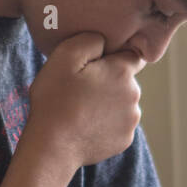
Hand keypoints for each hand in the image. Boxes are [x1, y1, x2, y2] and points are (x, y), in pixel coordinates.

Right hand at [25, 32, 144, 169]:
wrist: (52, 147)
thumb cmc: (55, 100)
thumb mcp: (63, 57)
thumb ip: (89, 40)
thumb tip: (104, 39)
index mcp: (122, 71)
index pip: (132, 54)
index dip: (114, 56)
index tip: (97, 65)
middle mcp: (134, 95)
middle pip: (126, 80)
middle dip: (109, 81)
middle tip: (81, 90)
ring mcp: (131, 120)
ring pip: (122, 103)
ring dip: (108, 103)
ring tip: (82, 110)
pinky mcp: (125, 140)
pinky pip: (118, 125)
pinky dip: (106, 124)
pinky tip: (86, 126)